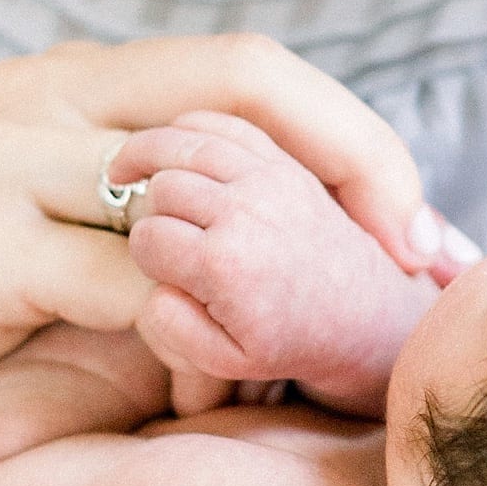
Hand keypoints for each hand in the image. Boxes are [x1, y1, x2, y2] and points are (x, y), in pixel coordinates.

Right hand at [0, 36, 443, 485]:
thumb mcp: (99, 267)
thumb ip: (196, 229)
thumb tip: (369, 253)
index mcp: (76, 84)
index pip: (255, 67)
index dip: (359, 141)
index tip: (425, 235)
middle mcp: (37, 92)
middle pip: (247, 84)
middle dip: (358, 172)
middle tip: (415, 267)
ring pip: (202, 182)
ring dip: (282, 272)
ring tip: (322, 348)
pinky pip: (137, 283)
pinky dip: (202, 338)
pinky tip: (218, 390)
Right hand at [117, 114, 444, 418]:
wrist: (363, 312)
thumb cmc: (291, 341)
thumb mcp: (226, 360)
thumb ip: (171, 328)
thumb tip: (152, 281)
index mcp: (227, 264)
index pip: (148, 238)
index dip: (143, 254)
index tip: (159, 269)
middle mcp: (247, 211)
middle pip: (162, 185)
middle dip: (146, 207)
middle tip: (151, 227)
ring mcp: (268, 178)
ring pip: (186, 143)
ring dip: (150, 153)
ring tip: (123, 170)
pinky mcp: (284, 163)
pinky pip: (226, 124)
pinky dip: (189, 127)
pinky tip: (169, 145)